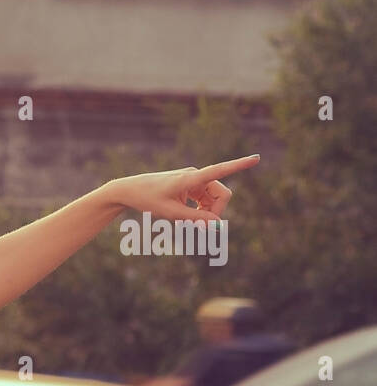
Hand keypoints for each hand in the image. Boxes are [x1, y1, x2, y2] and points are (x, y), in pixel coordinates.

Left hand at [110, 154, 259, 221]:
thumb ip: (195, 219)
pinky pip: (203, 199)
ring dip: (205, 213)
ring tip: (185, 223)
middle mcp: (195, 176)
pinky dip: (199, 210)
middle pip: (221, 195)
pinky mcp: (189, 185)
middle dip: (216, 212)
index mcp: (191, 178)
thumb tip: (217, 225)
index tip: (257, 158)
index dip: (239, 165)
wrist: (129, 191)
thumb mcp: (170, 213)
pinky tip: (185, 217)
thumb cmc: (147, 200)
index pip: (220, 170)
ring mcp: (192, 180)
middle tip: (199, 228)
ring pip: (213, 199)